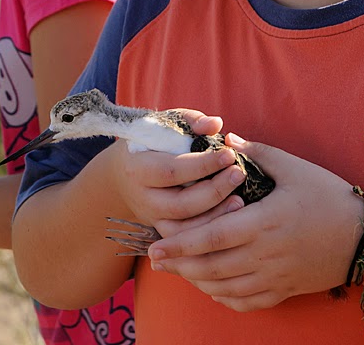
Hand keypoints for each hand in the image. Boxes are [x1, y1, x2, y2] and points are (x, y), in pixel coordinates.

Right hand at [107, 109, 242, 229]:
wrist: (124, 173)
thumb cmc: (151, 141)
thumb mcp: (166, 124)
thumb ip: (191, 121)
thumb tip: (215, 124)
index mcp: (138, 168)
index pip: (172, 171)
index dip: (203, 165)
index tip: (229, 155)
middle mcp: (143, 198)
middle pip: (180, 204)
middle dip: (214, 191)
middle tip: (239, 174)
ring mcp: (152, 219)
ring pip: (183, 230)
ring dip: (214, 218)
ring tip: (240, 201)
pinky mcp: (162, 232)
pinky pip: (185, 243)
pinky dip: (208, 234)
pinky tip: (229, 219)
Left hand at [146, 133, 361, 311]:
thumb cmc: (329, 197)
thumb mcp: (294, 168)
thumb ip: (257, 153)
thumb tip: (226, 139)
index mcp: (264, 222)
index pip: (212, 237)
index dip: (180, 243)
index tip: (156, 244)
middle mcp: (266, 254)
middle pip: (212, 267)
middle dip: (179, 264)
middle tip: (155, 259)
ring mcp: (275, 276)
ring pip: (225, 287)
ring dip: (196, 281)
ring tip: (177, 271)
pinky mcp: (285, 289)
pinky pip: (247, 301)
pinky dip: (224, 298)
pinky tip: (212, 288)